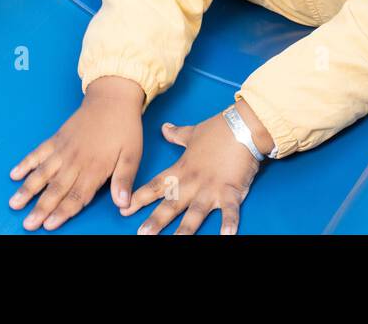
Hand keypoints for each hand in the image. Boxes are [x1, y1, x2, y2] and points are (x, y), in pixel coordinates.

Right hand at [8, 75, 144, 230]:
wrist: (113, 98)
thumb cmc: (125, 128)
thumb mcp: (133, 154)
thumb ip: (124, 179)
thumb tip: (123, 203)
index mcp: (95, 168)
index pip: (77, 196)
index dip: (63, 212)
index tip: (49, 225)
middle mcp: (75, 161)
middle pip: (56, 189)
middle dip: (41, 208)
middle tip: (28, 224)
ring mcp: (63, 149)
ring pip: (42, 173)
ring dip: (28, 189)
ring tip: (15, 204)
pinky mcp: (57, 138)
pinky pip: (38, 152)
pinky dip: (26, 163)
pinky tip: (14, 174)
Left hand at [123, 110, 261, 234]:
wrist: (242, 125)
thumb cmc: (218, 129)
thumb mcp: (193, 132)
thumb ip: (177, 134)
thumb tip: (164, 128)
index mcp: (183, 169)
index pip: (157, 185)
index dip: (140, 198)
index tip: (124, 209)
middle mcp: (193, 181)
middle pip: (171, 204)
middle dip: (156, 220)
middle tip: (142, 234)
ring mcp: (211, 188)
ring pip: (195, 213)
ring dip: (184, 230)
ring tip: (176, 242)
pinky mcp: (231, 190)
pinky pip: (230, 210)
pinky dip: (229, 223)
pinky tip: (226, 236)